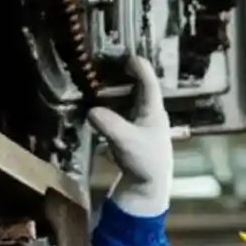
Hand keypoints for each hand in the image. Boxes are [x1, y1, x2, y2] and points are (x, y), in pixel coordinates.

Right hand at [88, 56, 173, 217]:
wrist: (147, 188)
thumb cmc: (145, 163)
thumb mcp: (127, 143)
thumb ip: (110, 126)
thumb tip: (92, 111)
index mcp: (154, 112)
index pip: (149, 84)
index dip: (140, 68)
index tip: (129, 56)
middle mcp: (149, 114)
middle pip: (137, 88)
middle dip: (123, 75)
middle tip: (105, 62)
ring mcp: (140, 124)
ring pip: (127, 100)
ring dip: (114, 89)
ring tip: (96, 78)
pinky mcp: (131, 133)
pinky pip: (120, 112)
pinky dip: (109, 105)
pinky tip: (95, 102)